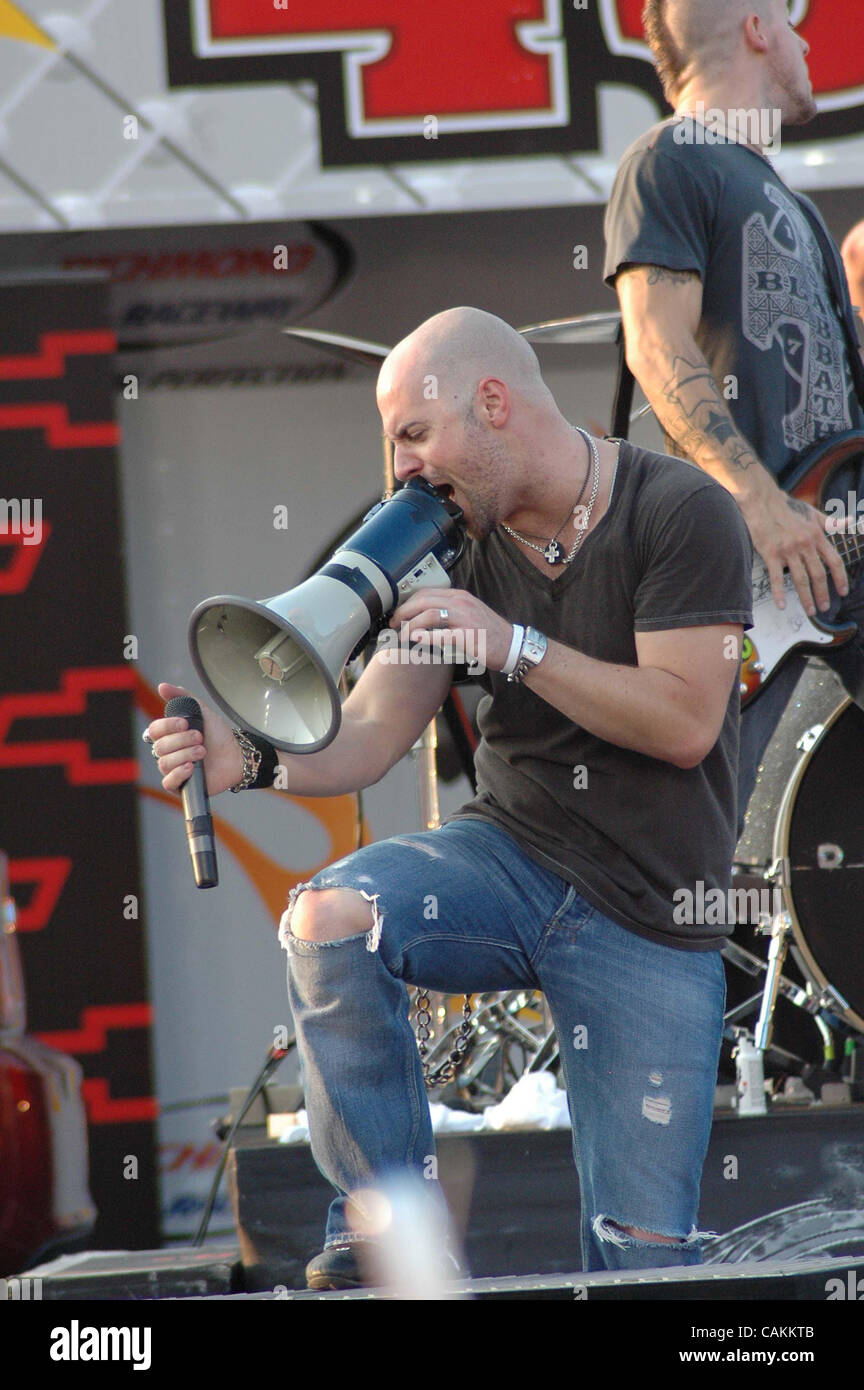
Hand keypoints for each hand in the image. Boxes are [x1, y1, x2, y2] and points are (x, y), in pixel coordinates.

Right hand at [145, 682, 243, 795]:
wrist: (236, 756)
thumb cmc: (218, 736)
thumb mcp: (202, 712)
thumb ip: (183, 698)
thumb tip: (162, 686)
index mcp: (169, 735)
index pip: (155, 730)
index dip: (168, 726)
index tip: (186, 723)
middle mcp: (167, 753)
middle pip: (160, 746)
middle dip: (182, 740)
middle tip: (201, 738)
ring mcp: (173, 769)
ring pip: (165, 763)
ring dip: (185, 754)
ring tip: (203, 751)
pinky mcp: (180, 786)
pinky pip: (168, 782)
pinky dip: (179, 773)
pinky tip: (191, 767)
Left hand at [390, 588, 513, 671]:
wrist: (512, 645)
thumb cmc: (490, 634)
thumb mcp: (469, 614)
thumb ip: (449, 612)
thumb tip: (424, 619)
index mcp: (460, 597)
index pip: (427, 593)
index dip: (408, 603)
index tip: (398, 614)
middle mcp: (461, 603)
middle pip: (424, 601)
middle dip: (404, 612)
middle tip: (393, 624)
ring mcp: (465, 618)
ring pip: (430, 615)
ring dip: (411, 625)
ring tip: (402, 635)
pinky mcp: (468, 635)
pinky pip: (442, 634)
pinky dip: (425, 636)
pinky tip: (415, 640)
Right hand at [738, 479, 848, 614]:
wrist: (761, 500)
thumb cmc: (786, 506)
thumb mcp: (813, 512)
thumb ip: (831, 522)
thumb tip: (850, 522)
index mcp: (817, 535)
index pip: (834, 561)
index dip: (840, 578)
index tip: (843, 591)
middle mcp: (805, 544)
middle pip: (819, 575)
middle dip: (823, 594)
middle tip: (824, 607)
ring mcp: (788, 550)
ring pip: (800, 579)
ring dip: (806, 598)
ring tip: (810, 610)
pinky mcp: (771, 553)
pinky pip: (776, 577)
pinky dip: (779, 593)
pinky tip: (782, 605)